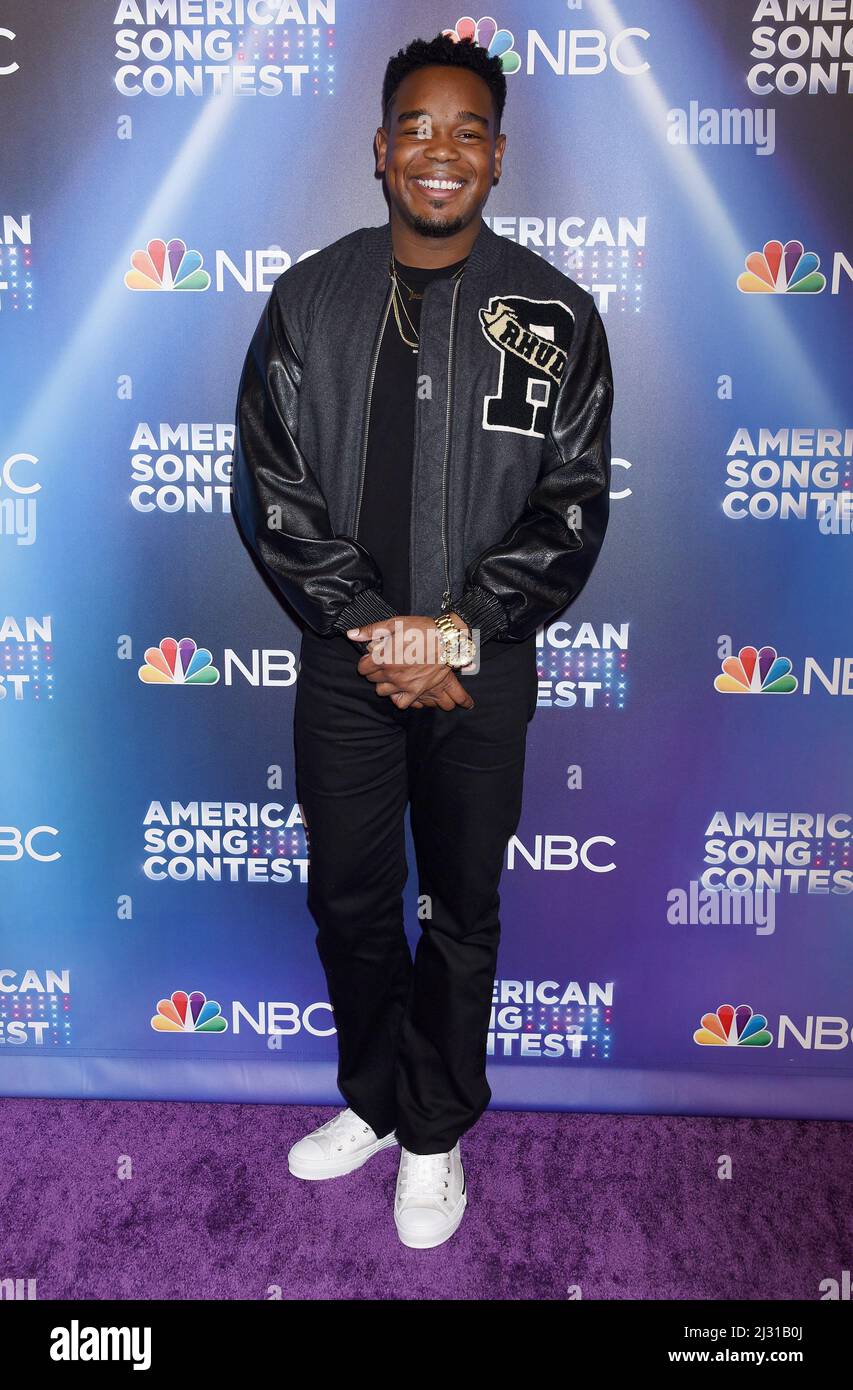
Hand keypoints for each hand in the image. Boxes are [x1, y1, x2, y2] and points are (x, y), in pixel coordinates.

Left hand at [346, 615, 473, 710]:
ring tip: (391, 674)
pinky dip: (397, 697)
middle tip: (384, 662)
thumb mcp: (395, 623)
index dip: (366, 661)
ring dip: (384, 683)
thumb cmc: (422, 630)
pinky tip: (399, 689)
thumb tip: (351, 634)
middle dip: (374, 671)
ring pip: (382, 691)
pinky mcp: (416, 690)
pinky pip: (400, 702)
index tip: (373, 657)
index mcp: (383, 657)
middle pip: (371, 679)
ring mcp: (404, 684)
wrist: (447, 640)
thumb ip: (371, 630)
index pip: (362, 667)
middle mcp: (391, 673)